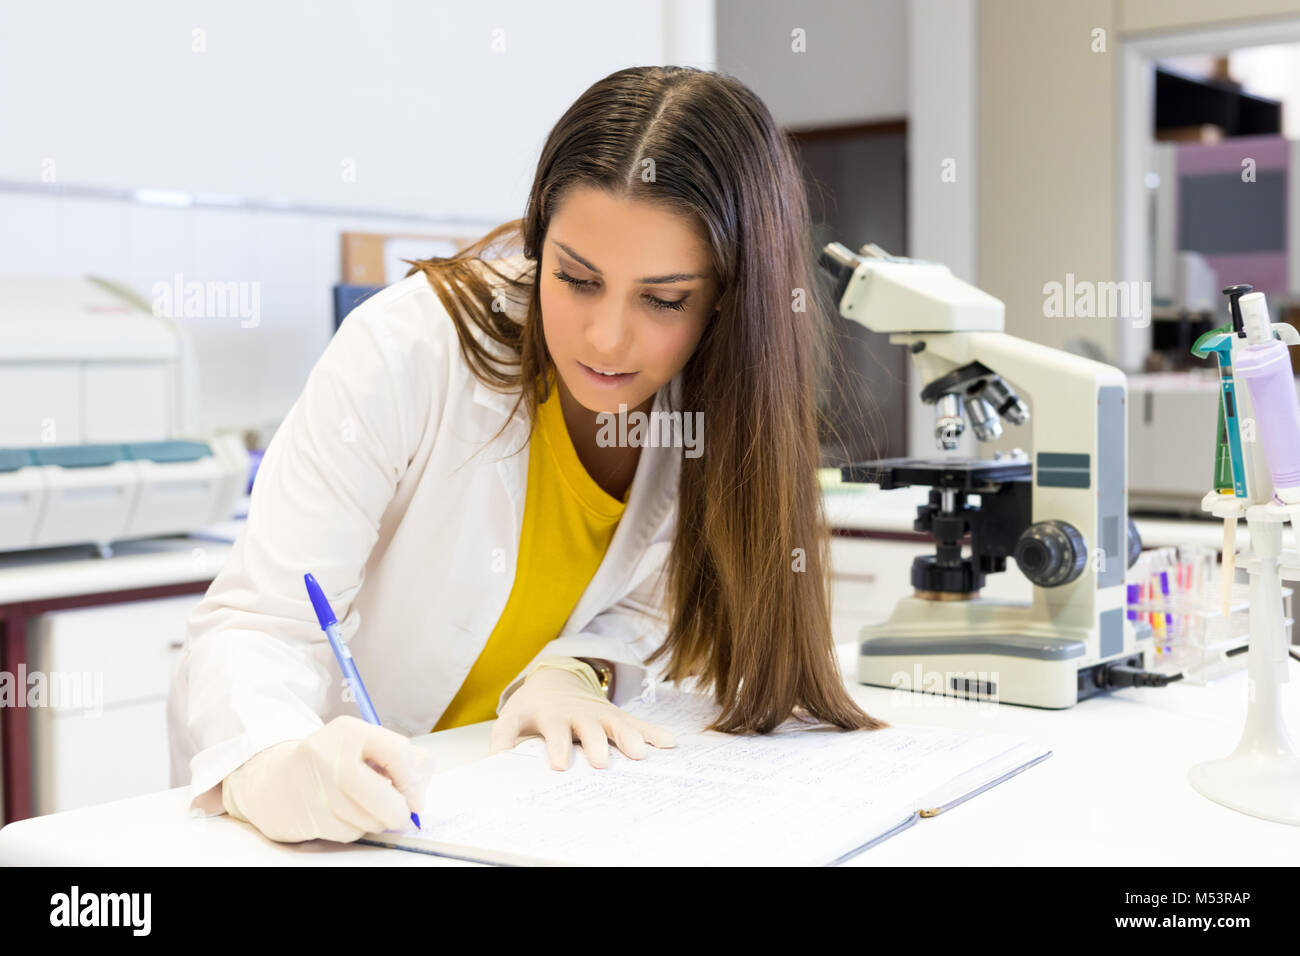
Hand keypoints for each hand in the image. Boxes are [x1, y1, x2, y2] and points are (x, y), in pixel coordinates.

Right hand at [221, 715, 433, 842]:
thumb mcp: (362, 748)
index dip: (413, 781)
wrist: (273, 781)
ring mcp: (316, 787)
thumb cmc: (331, 764)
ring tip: (363, 807)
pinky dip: (354, 830)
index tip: (414, 796)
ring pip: (368, 820)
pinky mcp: (307, 816)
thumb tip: (418, 796)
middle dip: (399, 812)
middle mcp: (330, 755)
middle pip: (385, 796)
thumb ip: (400, 762)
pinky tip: (342, 815)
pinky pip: (348, 833)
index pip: (399, 753)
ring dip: (375, 822)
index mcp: (350, 731)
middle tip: (402, 816)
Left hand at [489, 664, 675, 770]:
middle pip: (589, 729)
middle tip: (602, 762)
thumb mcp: (513, 717)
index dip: (556, 747)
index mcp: (553, 717)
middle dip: (596, 744)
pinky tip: (669, 743)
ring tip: (640, 754)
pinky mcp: (616, 716)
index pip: (554, 733)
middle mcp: (580, 715)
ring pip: (617, 724)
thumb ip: (503, 737)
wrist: (557, 680)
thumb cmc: (534, 707)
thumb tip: (495, 761)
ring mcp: (601, 714)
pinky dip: (653, 732)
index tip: (558, 764)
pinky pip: (637, 724)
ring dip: (629, 738)